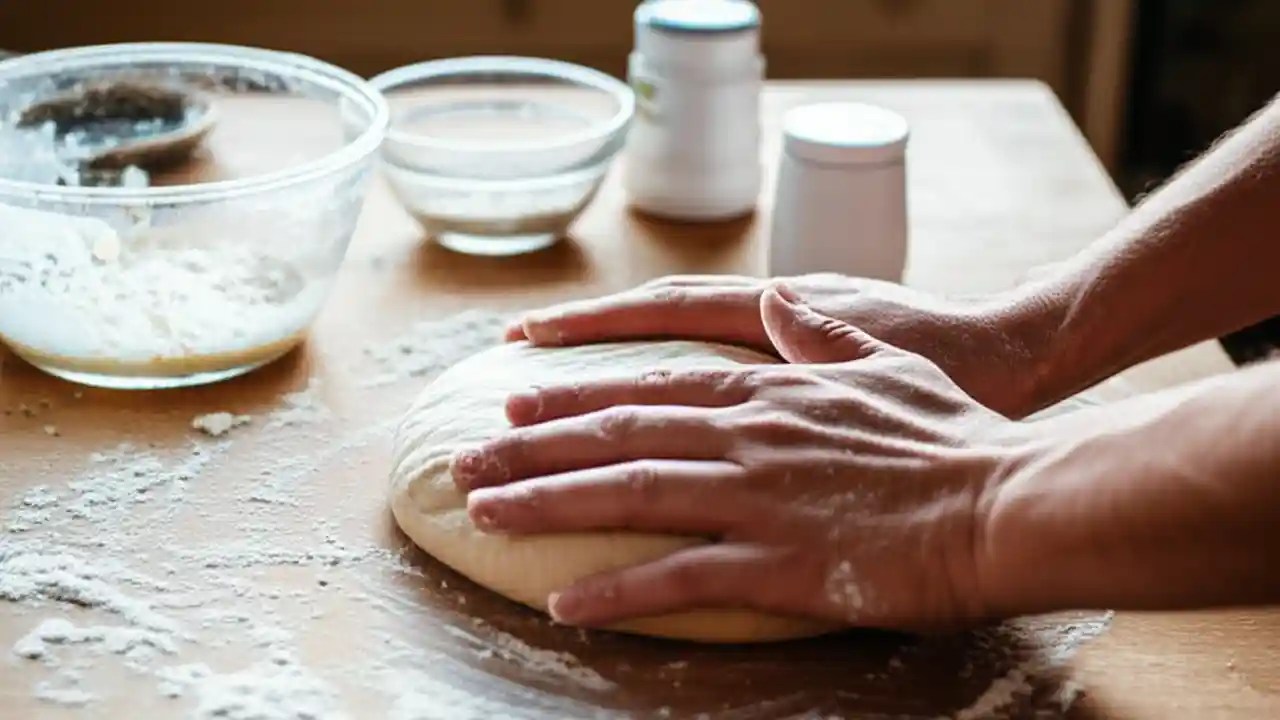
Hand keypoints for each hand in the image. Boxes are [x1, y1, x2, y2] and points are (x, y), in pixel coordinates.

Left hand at [458, 288, 1020, 630]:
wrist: (1006, 499)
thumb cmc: (954, 433)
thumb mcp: (881, 363)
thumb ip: (818, 334)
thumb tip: (776, 304)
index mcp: (767, 387)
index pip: (649, 384)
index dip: (576, 395)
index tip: (519, 403)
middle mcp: (746, 434)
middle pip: (616, 434)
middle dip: (532, 447)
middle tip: (467, 460)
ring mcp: (756, 497)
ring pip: (628, 494)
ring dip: (546, 503)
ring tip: (482, 513)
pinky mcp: (777, 563)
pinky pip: (677, 579)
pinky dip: (614, 591)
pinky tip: (563, 603)